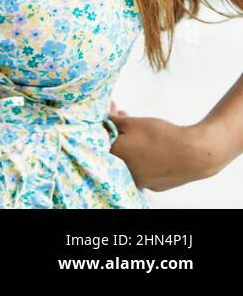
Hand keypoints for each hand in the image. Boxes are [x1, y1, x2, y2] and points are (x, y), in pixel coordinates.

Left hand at [108, 108, 225, 190]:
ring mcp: (140, 181)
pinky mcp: (155, 185)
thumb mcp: (132, 122)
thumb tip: (104, 118)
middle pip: (115, 147)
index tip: (114, 110)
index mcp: (115, 157)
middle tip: (124, 114)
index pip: (101, 137)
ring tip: (140, 126)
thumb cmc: (161, 136)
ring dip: (130, 141)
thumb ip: (113, 121)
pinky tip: (152, 145)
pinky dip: (144, 155)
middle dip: (117, 129)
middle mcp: (124, 173)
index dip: (106, 121)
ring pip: (129, 158)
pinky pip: (144, 168)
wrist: (195, 154)